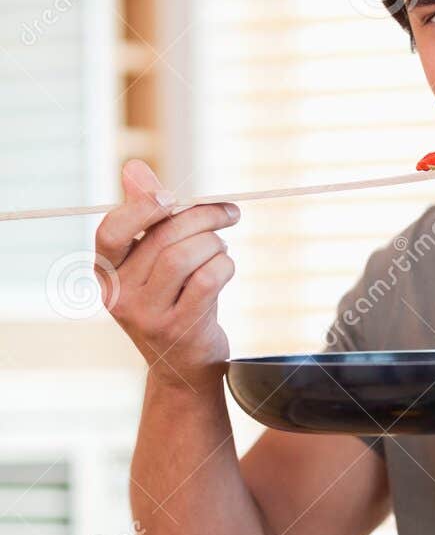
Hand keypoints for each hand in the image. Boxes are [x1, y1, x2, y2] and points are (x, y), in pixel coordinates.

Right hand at [94, 160, 239, 390]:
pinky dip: (224, 265)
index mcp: (107, 273)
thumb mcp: (154, 260)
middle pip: (161, 238)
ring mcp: (148, 315)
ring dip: (214, 243)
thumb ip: (144, 214)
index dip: (140, 208)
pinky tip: (226, 267)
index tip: (171, 196)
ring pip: (184, 257)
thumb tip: (133, 167)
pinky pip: (207, 281)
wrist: (185, 366)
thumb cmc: (173, 300)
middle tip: (227, 213)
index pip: (110, 232)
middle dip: (201, 217)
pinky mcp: (180, 329)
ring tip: (222, 247)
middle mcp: (120, 295)